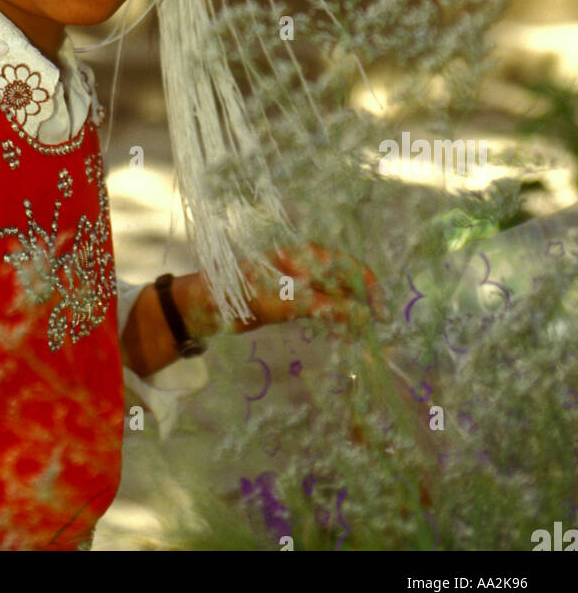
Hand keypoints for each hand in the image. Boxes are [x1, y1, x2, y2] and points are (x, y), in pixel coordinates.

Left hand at [235, 243, 388, 331]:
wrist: (210, 305)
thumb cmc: (247, 295)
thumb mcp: (290, 302)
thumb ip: (327, 307)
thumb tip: (363, 315)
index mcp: (306, 255)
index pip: (349, 266)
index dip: (370, 288)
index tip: (382, 315)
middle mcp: (306, 263)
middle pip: (345, 281)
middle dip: (362, 304)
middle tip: (373, 332)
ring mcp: (299, 280)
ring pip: (335, 295)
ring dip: (349, 314)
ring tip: (360, 337)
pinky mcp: (291, 297)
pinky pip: (322, 305)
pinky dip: (333, 318)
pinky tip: (342, 334)